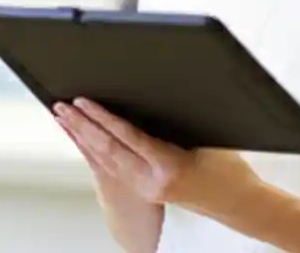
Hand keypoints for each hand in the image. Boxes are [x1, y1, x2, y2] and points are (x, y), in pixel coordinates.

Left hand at [53, 98, 262, 216]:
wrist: (238, 203)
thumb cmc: (229, 169)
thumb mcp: (207, 138)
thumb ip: (176, 123)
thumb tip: (150, 95)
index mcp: (170, 166)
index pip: (127, 137)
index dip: (102, 118)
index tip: (84, 102)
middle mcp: (153, 181)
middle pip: (108, 149)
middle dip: (82, 125)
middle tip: (62, 106)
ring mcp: (146, 189)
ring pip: (105, 160)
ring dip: (81, 137)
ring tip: (63, 118)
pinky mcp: (144, 190)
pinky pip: (112, 168)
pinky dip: (93, 150)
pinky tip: (81, 137)